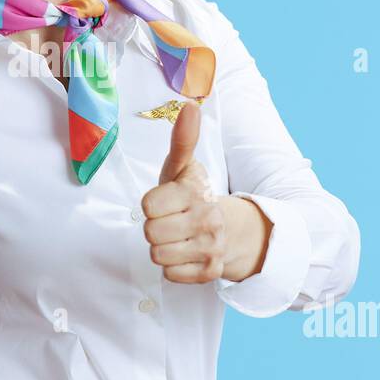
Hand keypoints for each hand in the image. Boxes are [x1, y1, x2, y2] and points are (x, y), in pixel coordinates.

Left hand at [141, 99, 225, 283]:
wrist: (232, 229)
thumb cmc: (194, 195)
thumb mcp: (184, 168)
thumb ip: (182, 140)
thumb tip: (190, 105)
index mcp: (196, 192)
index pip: (147, 206)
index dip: (151, 204)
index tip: (165, 201)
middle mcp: (208, 220)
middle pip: (150, 233)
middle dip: (154, 227)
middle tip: (170, 220)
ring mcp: (211, 248)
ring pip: (158, 255)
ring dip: (162, 248)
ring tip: (177, 237)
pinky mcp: (210, 272)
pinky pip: (170, 275)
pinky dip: (174, 267)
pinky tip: (186, 253)